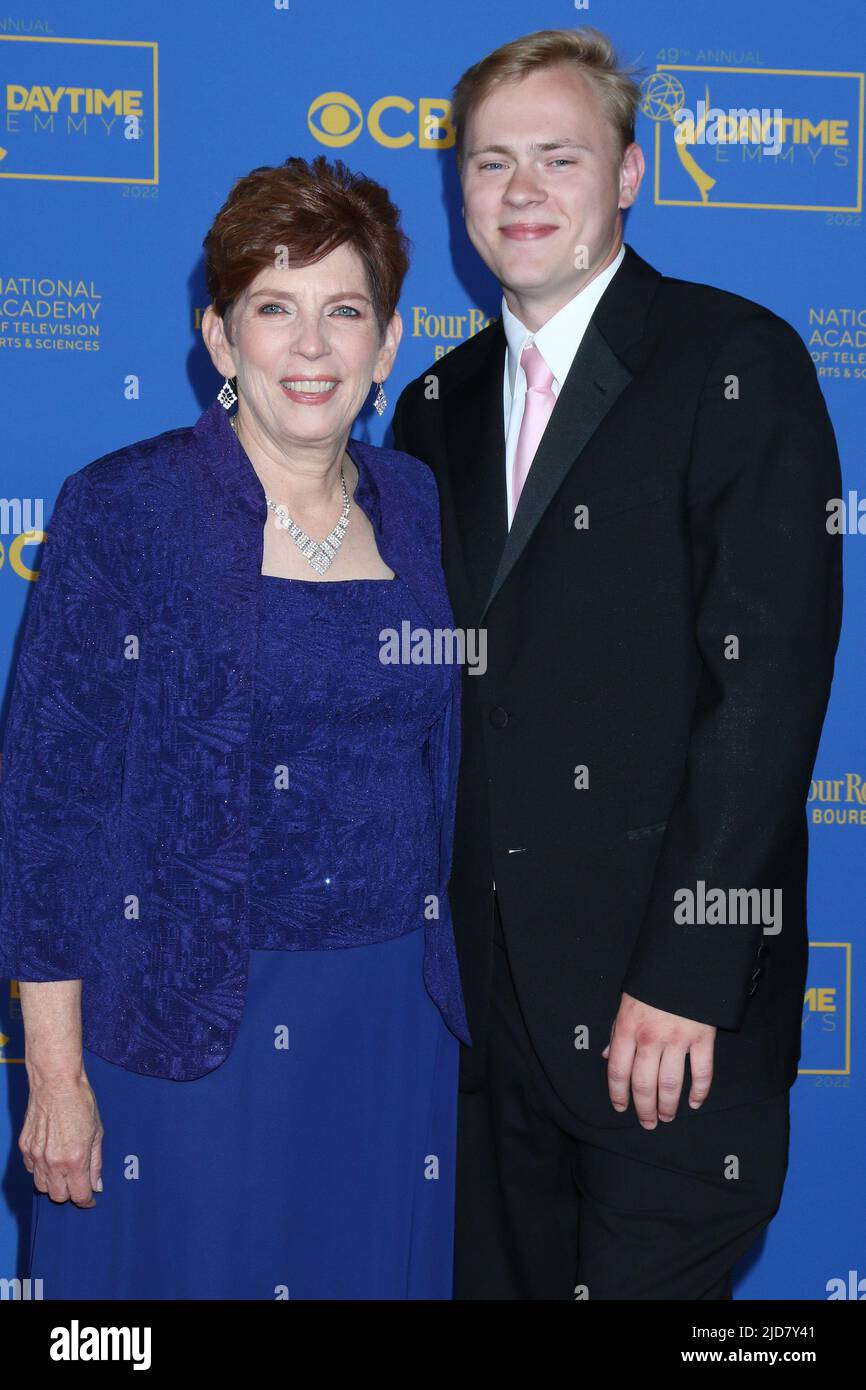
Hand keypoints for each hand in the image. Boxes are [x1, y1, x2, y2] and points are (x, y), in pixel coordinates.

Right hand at [19, 1074, 103, 1205]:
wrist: (56, 1082)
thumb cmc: (80, 1102)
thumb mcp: (97, 1133)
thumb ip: (96, 1163)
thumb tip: (97, 1185)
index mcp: (75, 1159)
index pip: (78, 1195)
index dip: (86, 1200)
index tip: (90, 1198)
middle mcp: (53, 1161)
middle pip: (58, 1196)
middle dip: (69, 1193)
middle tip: (78, 1182)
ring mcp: (36, 1155)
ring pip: (42, 1186)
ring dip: (53, 1184)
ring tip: (63, 1171)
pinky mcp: (24, 1147)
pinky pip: (31, 1170)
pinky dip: (41, 1171)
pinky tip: (50, 1159)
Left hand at [602, 992, 715, 1126]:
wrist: (684, 960)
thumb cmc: (651, 984)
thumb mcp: (626, 1004)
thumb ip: (617, 1032)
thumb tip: (607, 1057)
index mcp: (628, 1028)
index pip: (618, 1070)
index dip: (618, 1094)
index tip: (621, 1107)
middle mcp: (650, 1037)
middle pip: (644, 1084)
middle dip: (645, 1109)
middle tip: (648, 1123)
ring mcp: (678, 1039)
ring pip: (671, 1083)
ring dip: (668, 1106)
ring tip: (667, 1117)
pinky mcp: (702, 1037)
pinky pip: (702, 1072)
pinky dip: (699, 1092)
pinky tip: (694, 1103)